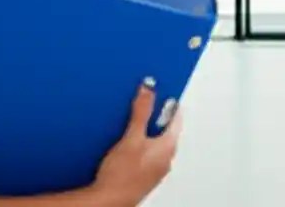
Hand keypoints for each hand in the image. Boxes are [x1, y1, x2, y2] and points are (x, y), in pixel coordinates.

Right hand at [90, 79, 182, 206]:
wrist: (108, 201)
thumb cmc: (121, 175)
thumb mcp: (131, 136)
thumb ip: (141, 111)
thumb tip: (148, 89)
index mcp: (168, 147)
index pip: (176, 119)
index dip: (171, 105)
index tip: (167, 95)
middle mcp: (166, 159)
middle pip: (166, 132)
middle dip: (157, 119)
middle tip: (148, 107)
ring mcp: (156, 170)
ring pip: (156, 145)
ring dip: (147, 134)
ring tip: (134, 126)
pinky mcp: (144, 178)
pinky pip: (147, 156)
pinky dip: (141, 148)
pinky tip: (126, 148)